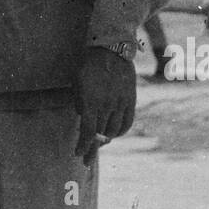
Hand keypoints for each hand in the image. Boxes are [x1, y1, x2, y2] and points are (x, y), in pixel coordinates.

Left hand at [74, 46, 136, 163]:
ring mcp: (120, 103)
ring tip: (99, 141)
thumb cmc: (89, 64)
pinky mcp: (130, 101)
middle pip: (100, 134)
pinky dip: (119, 131)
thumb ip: (80, 102)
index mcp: (91, 101)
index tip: (79, 154)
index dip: (83, 145)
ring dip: (105, 139)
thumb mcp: (77, 82)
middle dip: (92, 149)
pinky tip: (113, 133)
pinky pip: (126, 123)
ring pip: (113, 131)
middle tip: (87, 159)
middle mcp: (106, 105)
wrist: (111, 49)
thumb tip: (83, 119)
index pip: (88, 131)